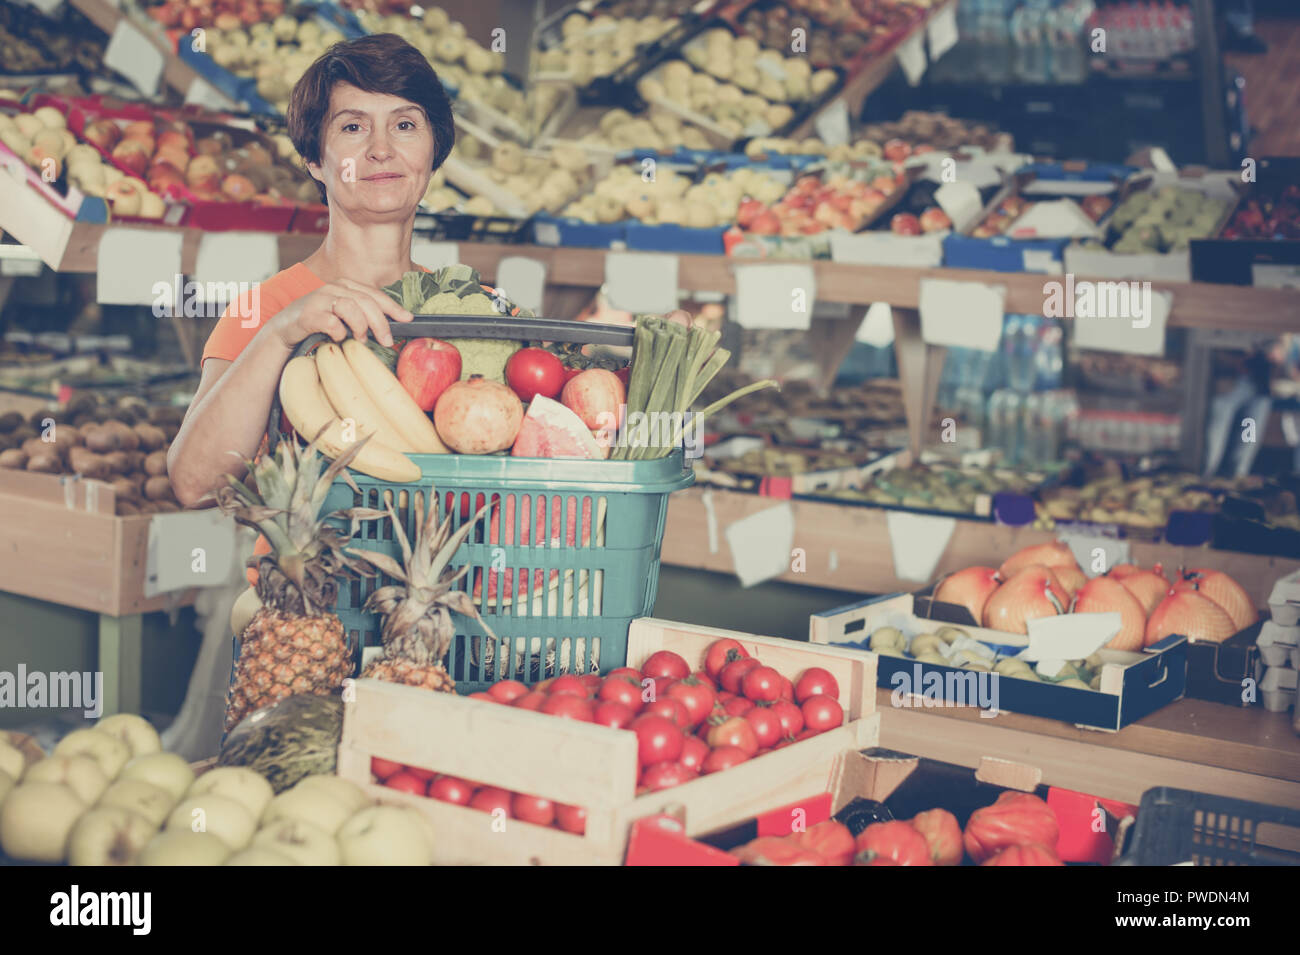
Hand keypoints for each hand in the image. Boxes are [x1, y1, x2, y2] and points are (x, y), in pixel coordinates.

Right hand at [271, 279, 412, 349]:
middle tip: (387, 340)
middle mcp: (333, 288)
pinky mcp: (308, 313)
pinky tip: (339, 338)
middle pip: (366, 302)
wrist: (286, 329)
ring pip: (351, 307)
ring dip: (360, 326)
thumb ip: (363, 313)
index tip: (408, 319)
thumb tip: (391, 326)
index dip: (393, 307)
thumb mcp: (343, 314)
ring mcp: (320, 299)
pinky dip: (340, 332)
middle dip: (381, 323)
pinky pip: (332, 322)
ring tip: (361, 339)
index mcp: (345, 285)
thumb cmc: (319, 322)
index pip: (375, 294)